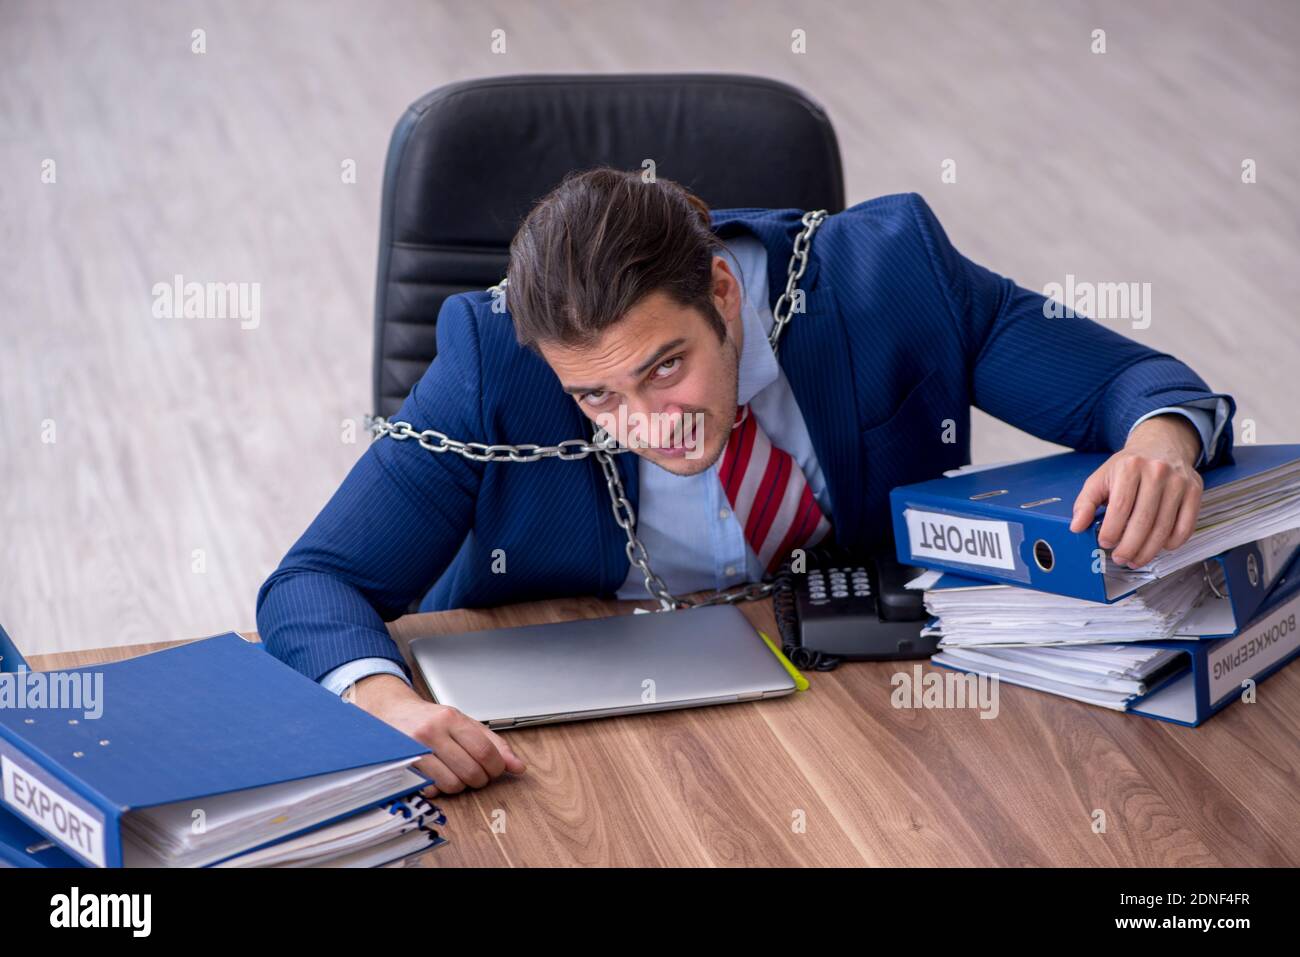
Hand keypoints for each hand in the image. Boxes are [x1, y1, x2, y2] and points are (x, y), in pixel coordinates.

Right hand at [352, 673, 525, 796]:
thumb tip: (518, 767)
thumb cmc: (430, 719)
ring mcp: (414, 750)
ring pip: (452, 784)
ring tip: (456, 773)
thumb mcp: (463, 722)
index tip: (495, 770)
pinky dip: (439, 789)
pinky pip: (431, 789)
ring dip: (460, 785)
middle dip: (480, 779)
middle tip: (477, 774)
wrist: (391, 712)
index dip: (496, 767)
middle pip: (470, 771)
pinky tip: (438, 776)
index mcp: (451, 718)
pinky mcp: (402, 765)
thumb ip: (493, 743)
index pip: (485, 751)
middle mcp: (432, 732)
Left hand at [1069, 414, 1203, 568]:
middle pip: (1143, 520)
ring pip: (1164, 527)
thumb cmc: (1127, 467)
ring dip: (1148, 550)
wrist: (1159, 445)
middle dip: (1129, 546)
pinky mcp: (1195, 491)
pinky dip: (1172, 542)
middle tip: (1120, 558)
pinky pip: (1186, 525)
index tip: (1104, 543)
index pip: (1120, 507)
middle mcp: (1157, 472)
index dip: (1112, 530)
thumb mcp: (1101, 477)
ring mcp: (1179, 481)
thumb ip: (1085, 502)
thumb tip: (1076, 526)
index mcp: (1130, 467)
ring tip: (1136, 559)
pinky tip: (1160, 547)